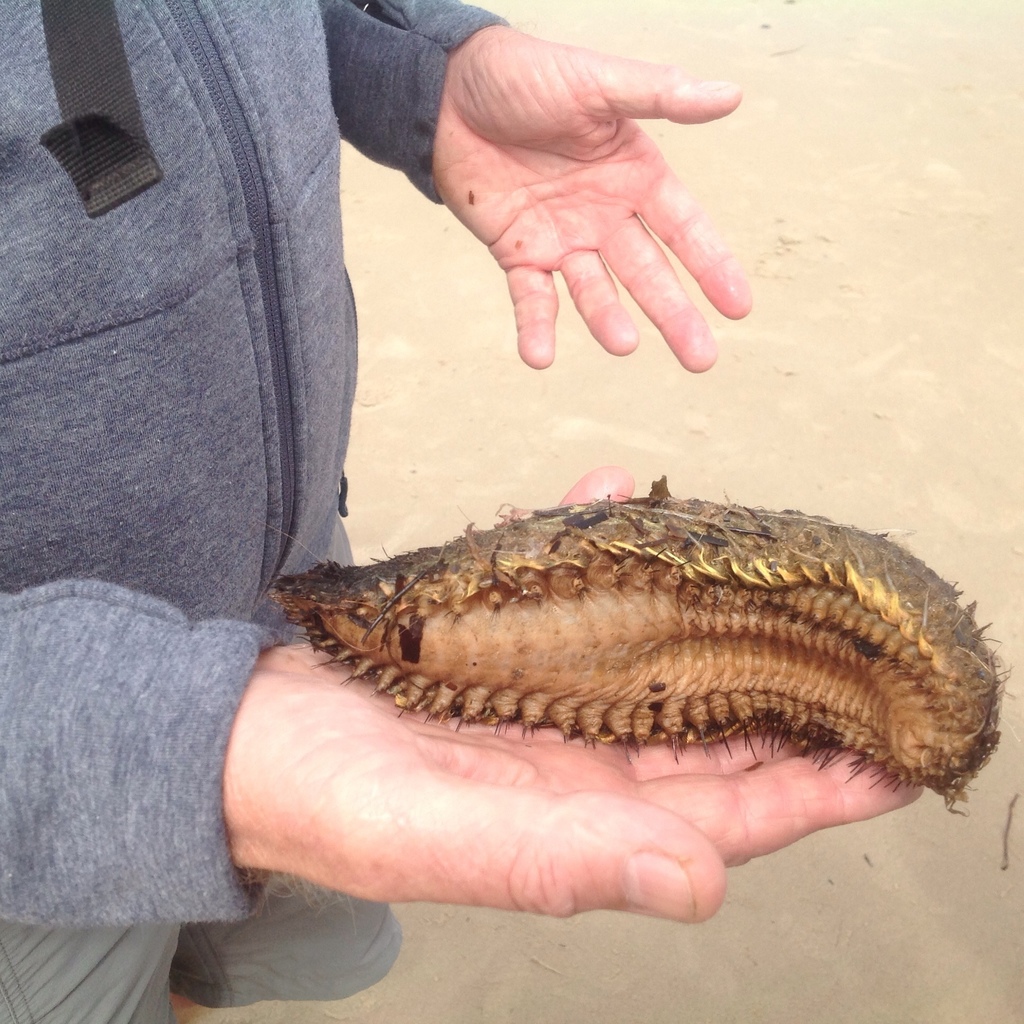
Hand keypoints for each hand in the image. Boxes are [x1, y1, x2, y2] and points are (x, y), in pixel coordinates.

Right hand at [224, 469, 917, 921]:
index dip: (815, 791)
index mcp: (578, 822)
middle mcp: (578, 765)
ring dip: (718, 626)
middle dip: (793, 701)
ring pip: (658, 666)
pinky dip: (608, 557)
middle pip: (713, 737)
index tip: (896, 753)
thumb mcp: (438, 838)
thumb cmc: (327, 803)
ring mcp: (546, 704)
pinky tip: (625, 506)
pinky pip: (578, 600)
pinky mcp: (507, 652)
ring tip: (776, 581)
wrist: (239, 740)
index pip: (726, 815)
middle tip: (866, 655)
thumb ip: (565, 861)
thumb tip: (702, 885)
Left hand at [433, 27, 752, 370]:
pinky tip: (539, 357)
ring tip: (623, 345)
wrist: (447, 89)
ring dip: (608, 320)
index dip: (712, 266)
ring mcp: (562, 239)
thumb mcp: (597, 81)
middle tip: (701, 360)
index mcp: (635, 175)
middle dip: (675, 315)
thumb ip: (659, 93)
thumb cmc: (526, 75)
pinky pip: (531, 298)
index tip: (739, 307)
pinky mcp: (516, 254)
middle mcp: (605, 215)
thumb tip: (731, 94)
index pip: (684, 229)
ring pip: (593, 292)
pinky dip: (535, 327)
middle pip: (648, 274)